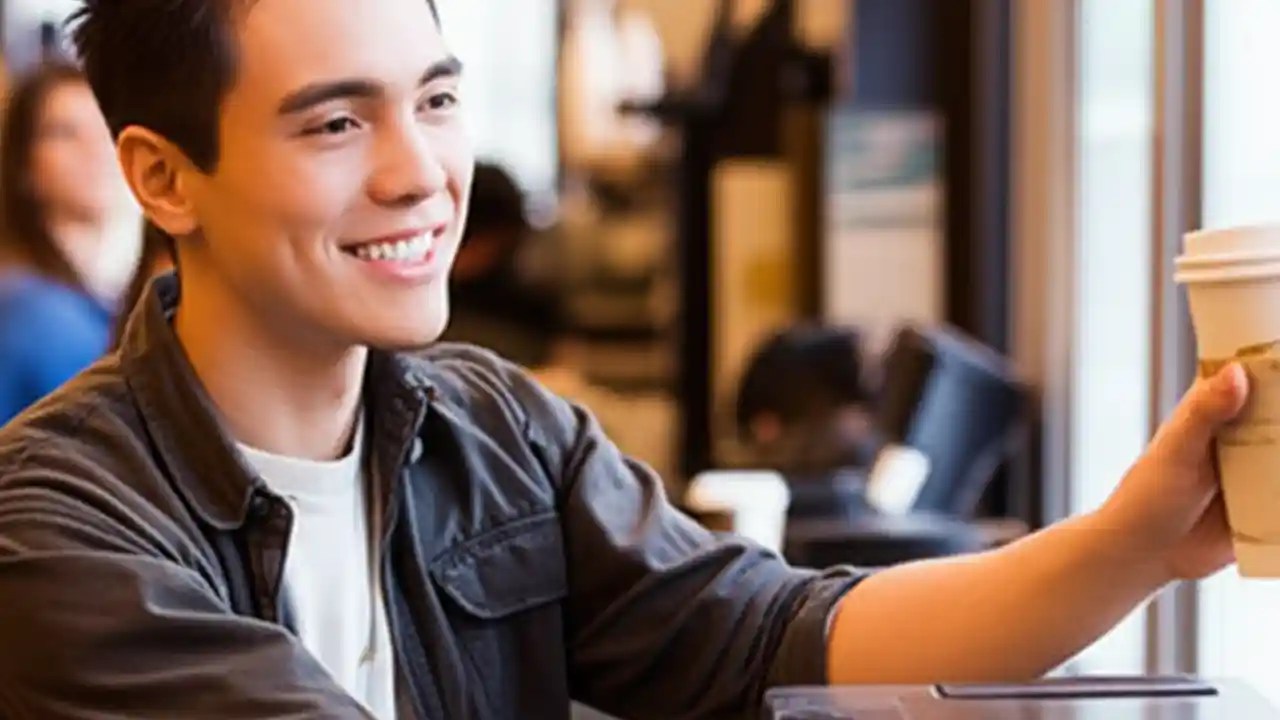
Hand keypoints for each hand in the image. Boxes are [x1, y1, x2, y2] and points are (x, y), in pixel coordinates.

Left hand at [1097, 363, 1248, 580]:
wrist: (1143, 553)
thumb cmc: (1147, 496)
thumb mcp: (1176, 451)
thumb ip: (1204, 413)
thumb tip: (1238, 372)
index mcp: (1215, 411)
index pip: (1254, 374)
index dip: (1276, 360)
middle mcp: (1241, 435)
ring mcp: (1257, 469)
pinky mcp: (1268, 504)